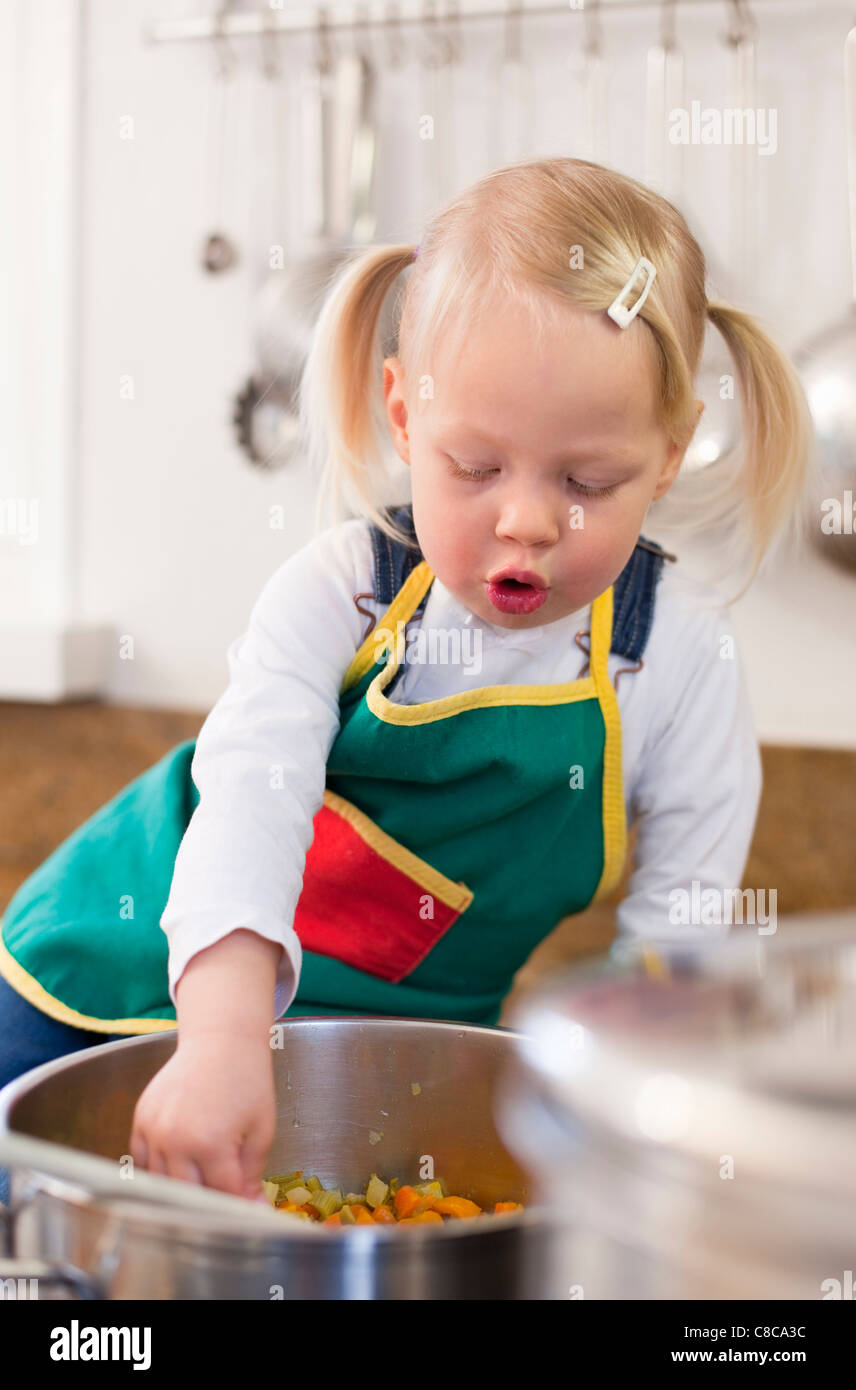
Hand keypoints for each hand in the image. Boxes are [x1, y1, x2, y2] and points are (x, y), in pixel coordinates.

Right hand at [129, 1030, 274, 1197]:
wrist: (220, 1042)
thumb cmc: (246, 1082)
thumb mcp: (260, 1130)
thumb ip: (252, 1175)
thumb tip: (252, 1211)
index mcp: (210, 1143)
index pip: (222, 1195)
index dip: (238, 1205)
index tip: (248, 1209)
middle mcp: (175, 1139)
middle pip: (188, 1196)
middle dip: (210, 1203)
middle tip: (225, 1198)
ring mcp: (153, 1129)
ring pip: (161, 1183)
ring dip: (183, 1189)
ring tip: (203, 1179)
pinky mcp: (140, 1119)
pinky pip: (142, 1161)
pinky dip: (158, 1171)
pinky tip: (178, 1166)